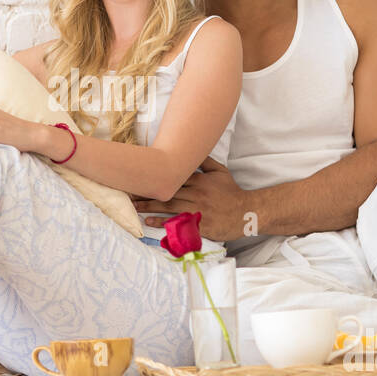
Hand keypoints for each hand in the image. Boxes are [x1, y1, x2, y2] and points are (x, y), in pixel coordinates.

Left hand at [131, 157, 247, 241]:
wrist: (247, 212)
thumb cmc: (232, 192)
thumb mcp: (221, 172)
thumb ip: (205, 161)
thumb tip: (191, 151)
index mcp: (200, 180)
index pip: (173, 176)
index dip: (156, 176)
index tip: (140, 176)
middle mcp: (197, 193)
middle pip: (168, 191)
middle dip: (147, 192)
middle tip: (129, 193)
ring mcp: (198, 209)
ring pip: (170, 206)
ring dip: (150, 206)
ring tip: (134, 206)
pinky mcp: (200, 224)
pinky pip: (178, 223)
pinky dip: (163, 223)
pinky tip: (150, 222)